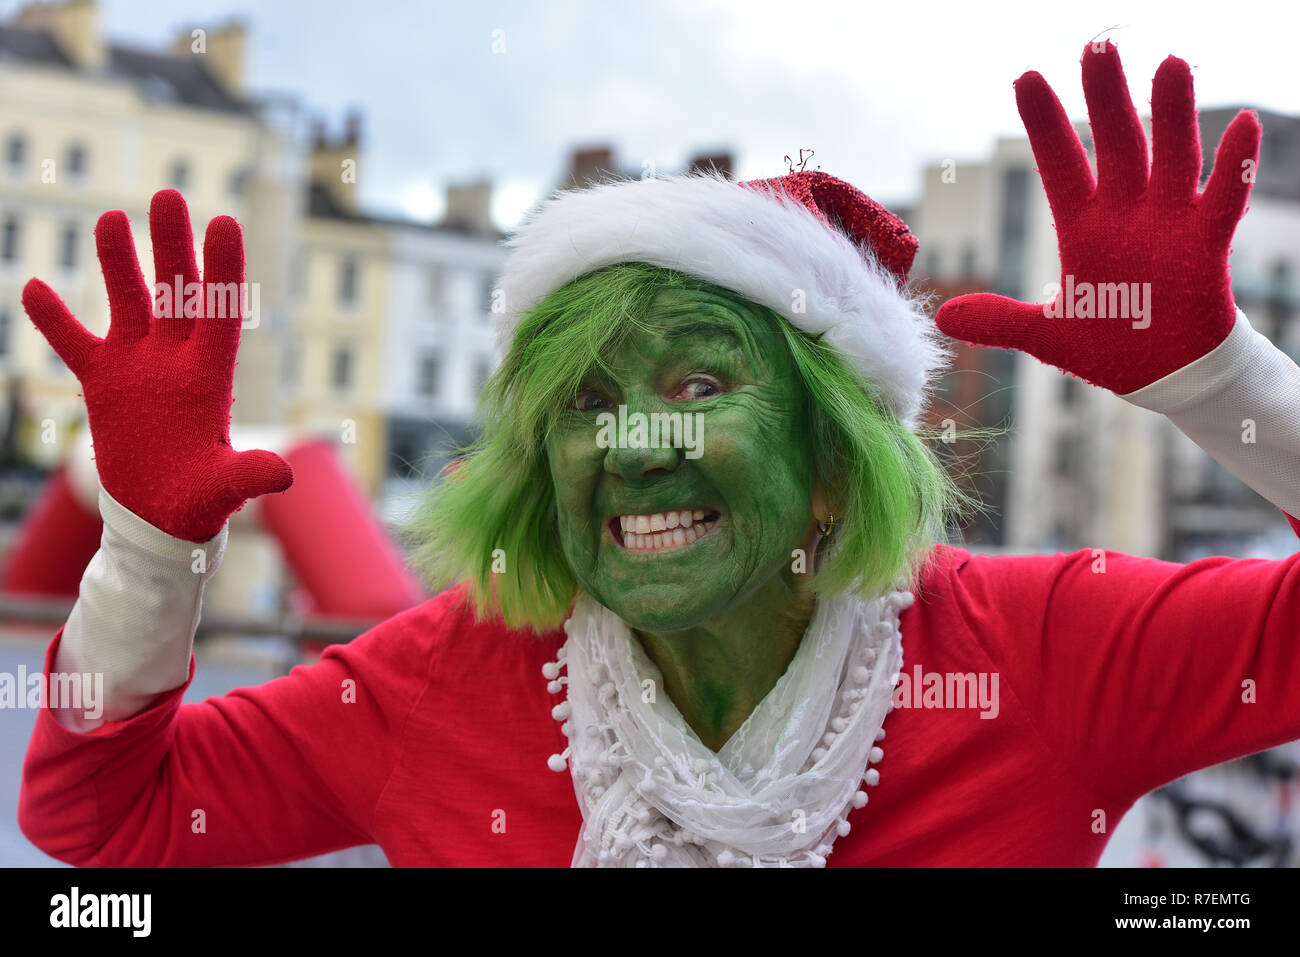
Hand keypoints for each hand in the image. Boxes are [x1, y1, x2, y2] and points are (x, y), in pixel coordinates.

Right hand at [21, 189, 292, 541]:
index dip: (222, 270)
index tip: (225, 221)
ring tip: (113, 217)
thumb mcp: (224, 489)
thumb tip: (283, 475)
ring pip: (128, 302)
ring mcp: (138, 367)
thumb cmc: (202, 501)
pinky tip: (35, 286)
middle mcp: (175, 361)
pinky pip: (74, 342)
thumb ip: (247, 475)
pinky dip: (54, 319)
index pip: (219, 313)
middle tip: (170, 195)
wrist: (161, 515)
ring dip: (121, 263)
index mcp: (209, 378)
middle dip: (173, 247)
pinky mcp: (103, 383)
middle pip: (177, 293)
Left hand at [935, 41, 1261, 394]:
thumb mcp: (1047, 336)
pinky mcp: (1206, 245)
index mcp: (1084, 228)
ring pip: (1171, 157)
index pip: (1060, 165)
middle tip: (1098, 45)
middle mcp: (1126, 213)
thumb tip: (942, 316)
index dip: (1045, 125)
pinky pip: (1224, 198)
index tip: (1025, 78)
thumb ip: (1001, 321)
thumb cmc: (1110, 345)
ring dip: (1173, 114)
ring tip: (1168, 64)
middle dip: (1106, 97)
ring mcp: (1169, 223)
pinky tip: (1243, 124)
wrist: (1164, 374)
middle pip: (1116, 144)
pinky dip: (1236, 164)